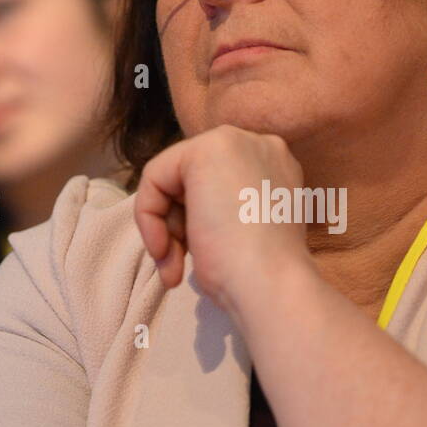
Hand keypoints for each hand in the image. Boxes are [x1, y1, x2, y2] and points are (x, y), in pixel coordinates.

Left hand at [134, 124, 311, 318]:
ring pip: (171, 179)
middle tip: (178, 267)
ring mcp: (236, 142)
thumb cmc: (259, 276)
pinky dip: (149, 217)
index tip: (191, 263)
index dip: (196, 225)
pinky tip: (164, 250)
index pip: (216, 186)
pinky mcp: (206, 148)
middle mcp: (261, 146)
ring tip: (173, 269)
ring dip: (166, 229)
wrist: (271, 285)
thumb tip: (193, 212)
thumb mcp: (243, 234)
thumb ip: (224, 210)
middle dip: (177, 226)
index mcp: (277, 169)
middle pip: (192, 180)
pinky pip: (154, 177)